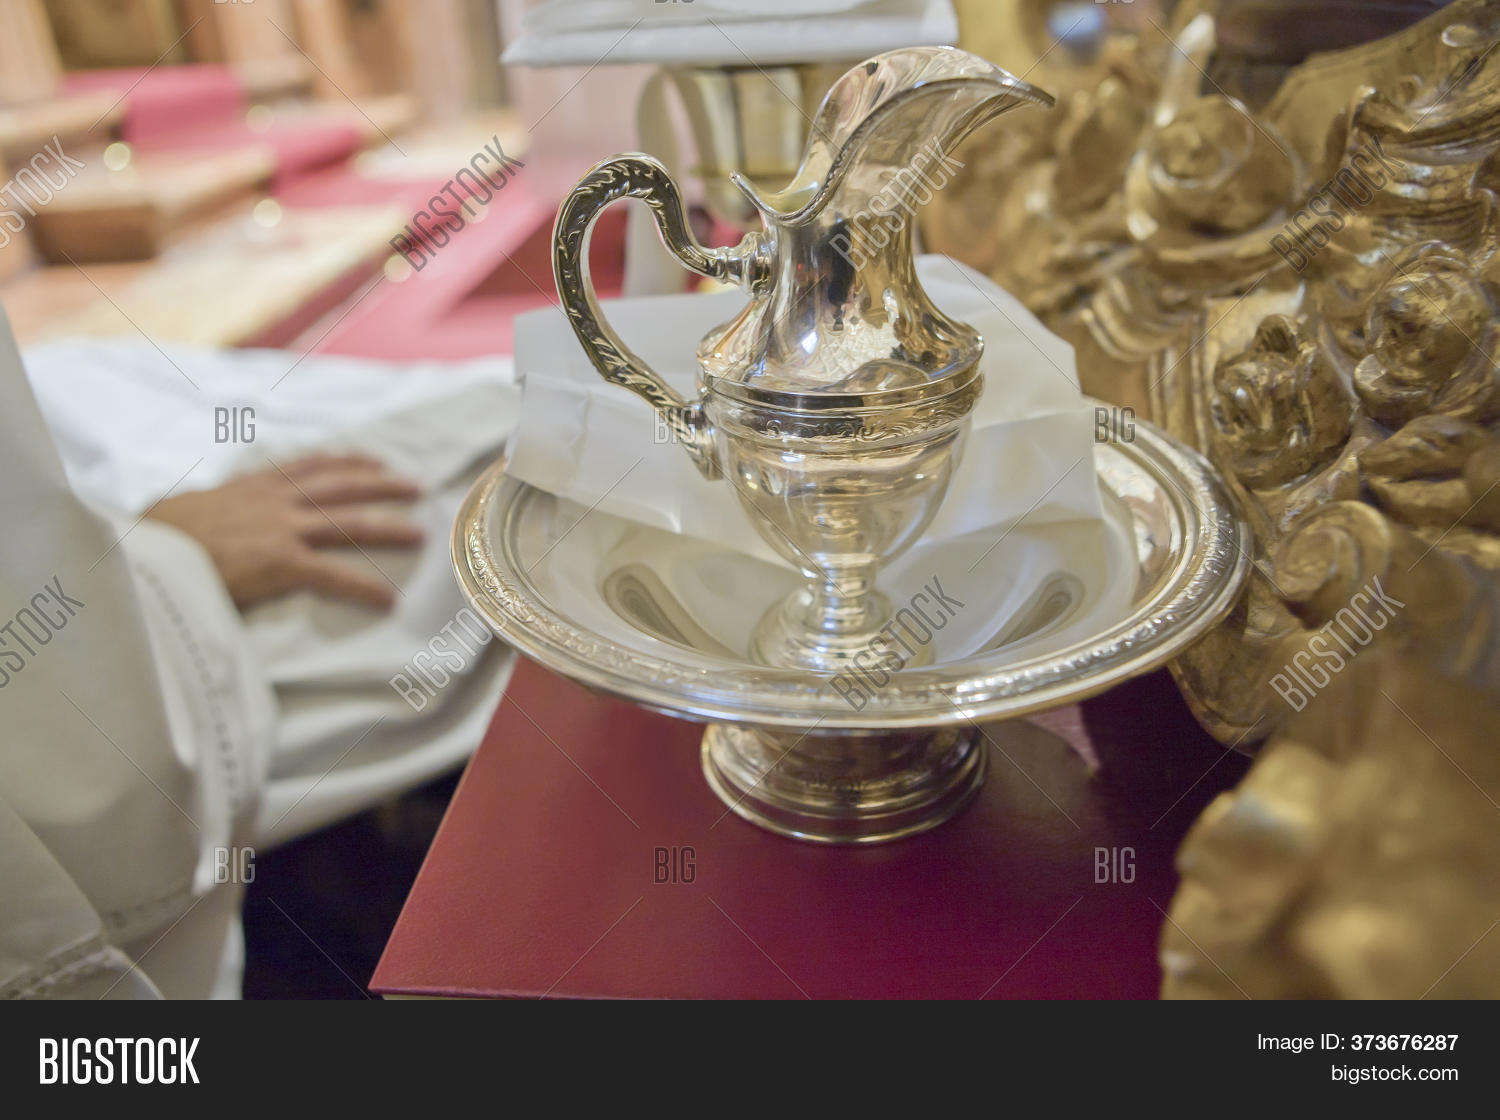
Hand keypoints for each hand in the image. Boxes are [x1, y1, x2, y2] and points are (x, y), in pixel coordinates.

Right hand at [146, 454, 424, 609]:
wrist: (143, 551)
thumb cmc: (157, 537)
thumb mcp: (192, 508)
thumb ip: (217, 507)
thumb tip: (212, 511)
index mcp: (253, 486)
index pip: (310, 467)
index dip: (346, 463)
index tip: (373, 461)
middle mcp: (274, 501)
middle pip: (341, 486)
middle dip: (382, 484)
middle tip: (414, 487)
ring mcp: (281, 529)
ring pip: (348, 523)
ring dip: (388, 527)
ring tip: (420, 534)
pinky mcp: (281, 562)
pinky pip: (334, 574)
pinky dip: (363, 586)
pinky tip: (387, 599)